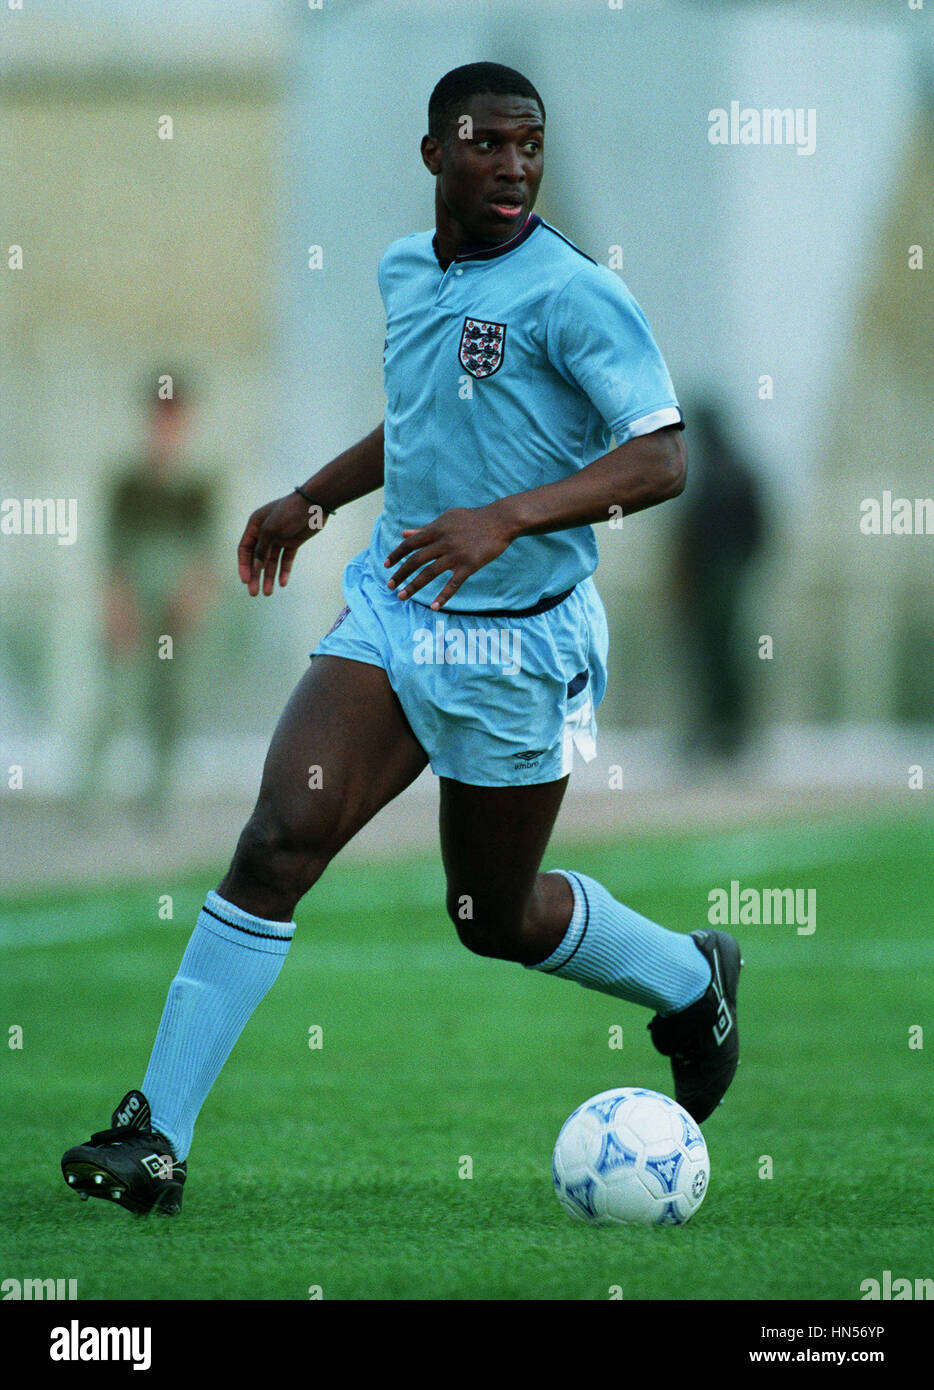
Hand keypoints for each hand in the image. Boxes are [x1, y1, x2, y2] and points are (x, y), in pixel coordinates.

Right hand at [237, 493, 328, 596]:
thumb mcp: (271, 531)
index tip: (245, 581)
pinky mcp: (293, 541)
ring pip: (271, 561)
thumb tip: (255, 567)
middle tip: (254, 593)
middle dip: (255, 576)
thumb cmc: (289, 513)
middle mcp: (265, 532)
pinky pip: (286, 559)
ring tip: (268, 593)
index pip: (244, 549)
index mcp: (255, 525)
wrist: (315, 505)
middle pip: (257, 558)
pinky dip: (284, 570)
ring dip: (269, 576)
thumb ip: (261, 550)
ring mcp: (280, 537)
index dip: (244, 566)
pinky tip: (283, 583)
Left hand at [384, 503, 513, 609]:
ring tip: (402, 596)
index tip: (386, 565)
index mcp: (436, 530)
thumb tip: (404, 534)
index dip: (396, 555)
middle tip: (389, 586)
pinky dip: (443, 596)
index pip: (410, 544)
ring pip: (429, 573)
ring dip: (413, 586)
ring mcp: (456, 555)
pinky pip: (453, 584)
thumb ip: (425, 528)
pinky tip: (434, 607)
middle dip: (400, 573)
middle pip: (415, 560)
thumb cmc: (472, 519)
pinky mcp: (469, 565)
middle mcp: (443, 542)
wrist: (499, 521)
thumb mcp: (446, 519)